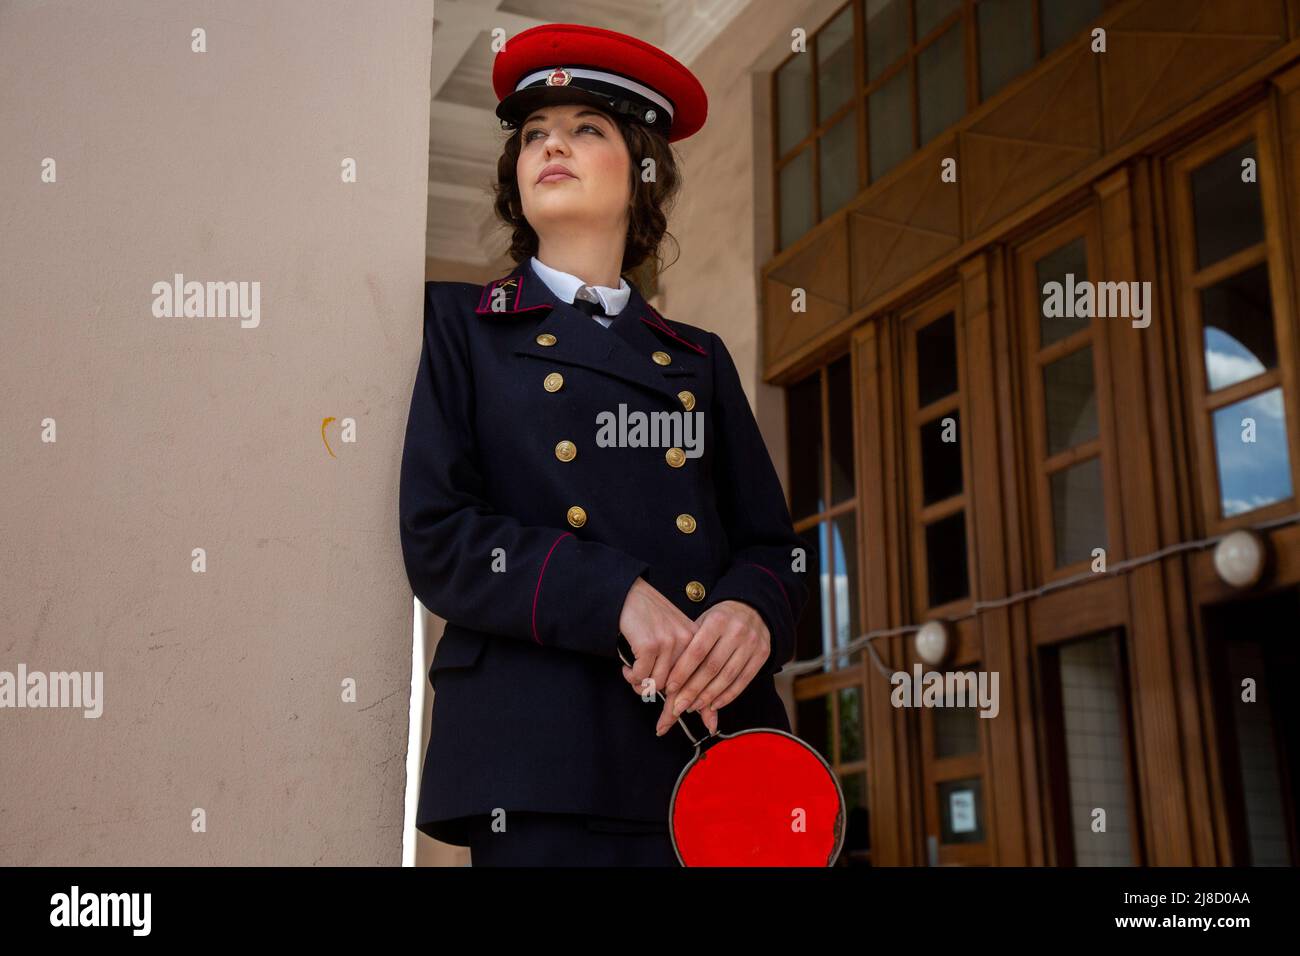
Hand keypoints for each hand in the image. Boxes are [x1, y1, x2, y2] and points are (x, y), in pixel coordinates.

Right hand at [618, 577, 696, 707]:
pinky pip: (641, 676)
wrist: (629, 594)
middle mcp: (687, 641)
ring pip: (657, 684)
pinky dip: (631, 677)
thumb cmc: (650, 618)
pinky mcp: (649, 645)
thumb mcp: (673, 637)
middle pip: (679, 687)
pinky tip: (627, 668)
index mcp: (697, 640)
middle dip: (666, 707)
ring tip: (633, 676)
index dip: (686, 703)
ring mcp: (669, 643)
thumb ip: (684, 665)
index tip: (676, 719)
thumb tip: (698, 709)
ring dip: (641, 685)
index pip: (697, 680)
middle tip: (654, 710)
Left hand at [656, 601, 769, 735]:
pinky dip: (728, 696)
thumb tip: (668, 676)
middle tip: (678, 706)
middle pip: (712, 667)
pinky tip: (714, 705)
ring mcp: (752, 644)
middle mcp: (736, 631)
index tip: (670, 688)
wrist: (752, 609)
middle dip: (693, 690)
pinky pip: (743, 681)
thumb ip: (689, 645)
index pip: (697, 651)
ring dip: (708, 696)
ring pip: (728, 677)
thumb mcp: (703, 622)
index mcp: (717, 621)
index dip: (683, 671)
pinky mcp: (763, 655)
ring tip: (693, 707)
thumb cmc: (719, 620)